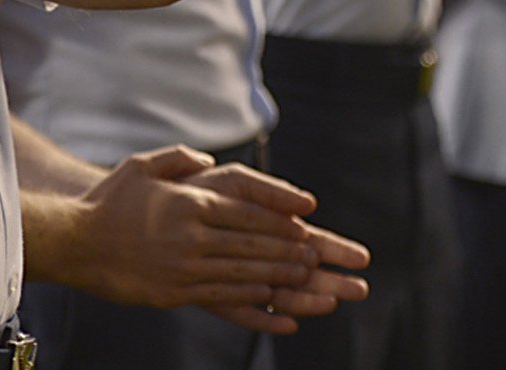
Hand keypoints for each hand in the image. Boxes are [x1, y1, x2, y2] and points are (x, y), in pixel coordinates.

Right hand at [39, 146, 324, 310]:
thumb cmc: (109, 201)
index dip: (281, 218)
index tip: (306, 222)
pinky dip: (249, 296)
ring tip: (303, 276)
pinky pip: (220, 295)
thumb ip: (180, 160)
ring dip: (276, 274)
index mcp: (190, 203)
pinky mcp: (173, 293)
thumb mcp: (143, 166)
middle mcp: (191, 236)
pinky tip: (268, 295)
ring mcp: (183, 267)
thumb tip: (208, 161)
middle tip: (315, 254)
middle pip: (252, 243)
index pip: (248, 212)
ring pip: (241, 272)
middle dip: (287, 249)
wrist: (73, 242)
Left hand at [184, 162, 370, 334]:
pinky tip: (287, 324)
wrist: (145, 210)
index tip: (360, 258)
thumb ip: (270, 191)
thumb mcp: (234, 181)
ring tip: (332, 302)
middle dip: (331, 279)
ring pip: (278, 291)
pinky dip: (264, 317)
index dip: (334, 249)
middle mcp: (252, 252)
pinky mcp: (210, 292)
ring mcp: (234, 274)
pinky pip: (241, 311)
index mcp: (262, 225)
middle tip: (360, 290)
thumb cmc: (192, 190)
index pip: (307, 240)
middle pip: (300, 269)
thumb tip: (310, 205)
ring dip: (307, 299)